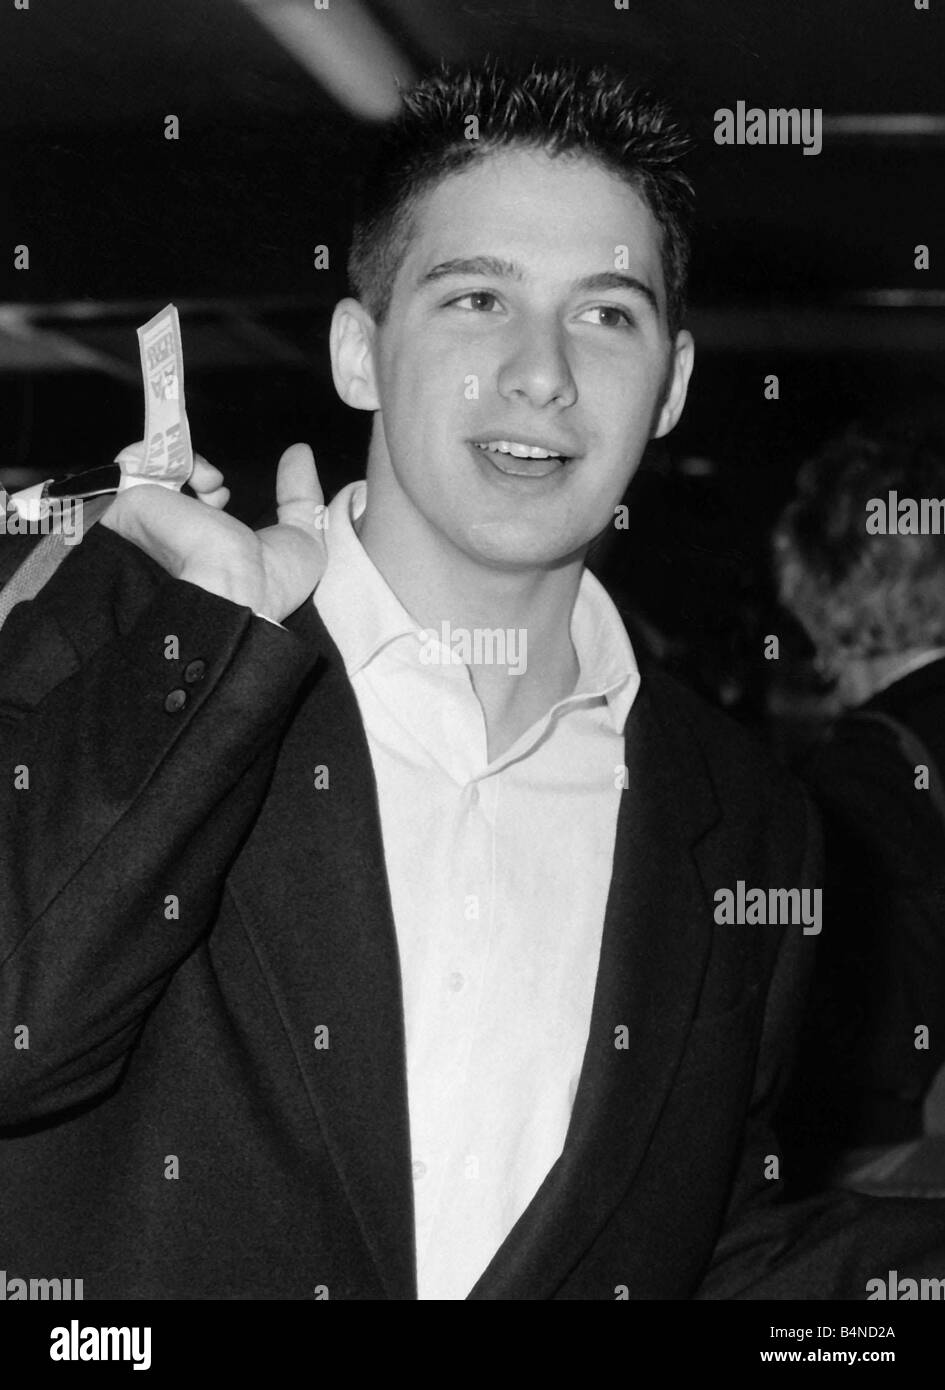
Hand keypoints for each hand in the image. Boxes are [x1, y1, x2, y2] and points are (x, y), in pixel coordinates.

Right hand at [100, 443, 326, 621]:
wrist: (232, 594)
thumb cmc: (270, 580)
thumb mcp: (303, 538)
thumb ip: (302, 495)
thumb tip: (300, 452)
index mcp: (197, 549)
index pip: (190, 509)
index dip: (209, 490)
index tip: (226, 494)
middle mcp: (168, 536)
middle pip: (171, 484)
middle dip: (196, 472)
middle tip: (216, 484)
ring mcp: (148, 519)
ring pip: (153, 468)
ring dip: (187, 463)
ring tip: (210, 481)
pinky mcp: (131, 503)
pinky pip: (132, 460)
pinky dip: (166, 452)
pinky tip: (196, 477)